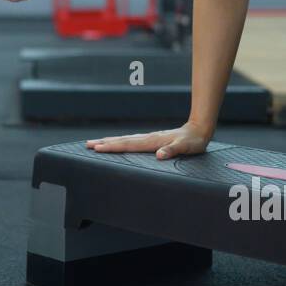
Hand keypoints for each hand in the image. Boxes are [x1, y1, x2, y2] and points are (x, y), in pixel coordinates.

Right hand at [86, 122, 212, 158]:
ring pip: (125, 140)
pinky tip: (116, 144)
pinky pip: (131, 141)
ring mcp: (148, 138)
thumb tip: (159, 155)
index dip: (112, 147)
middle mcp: (148, 138)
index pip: (128, 144)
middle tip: (87, 144)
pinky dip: (120, 142)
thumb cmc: (193, 141)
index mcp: (152, 141)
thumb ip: (172, 150)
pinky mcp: (151, 140)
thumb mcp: (186, 147)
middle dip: (104, 143)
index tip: (98, 148)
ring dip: (110, 141)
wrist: (199, 130)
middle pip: (122, 140)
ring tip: (96, 143)